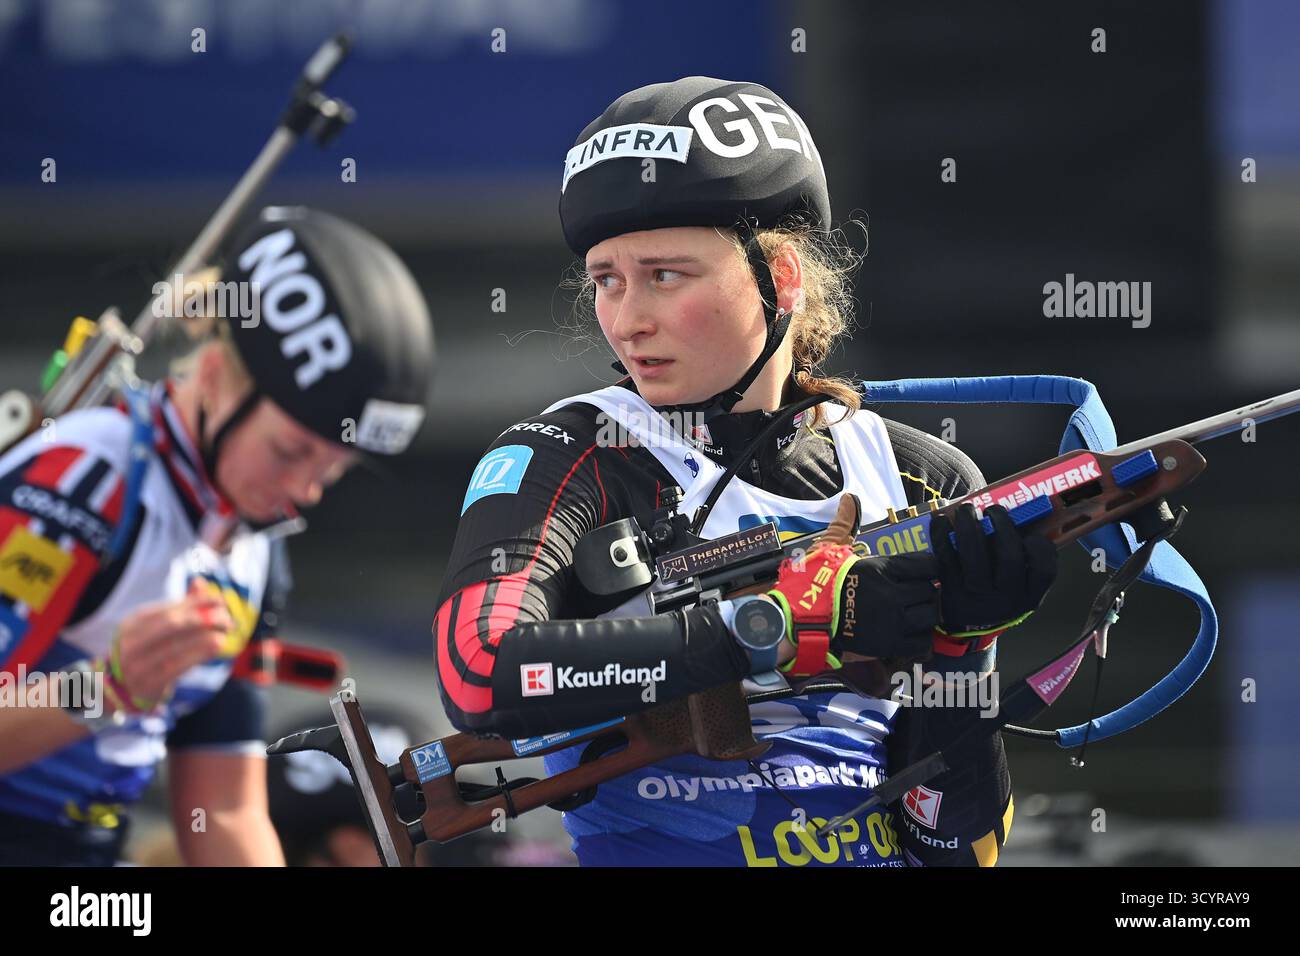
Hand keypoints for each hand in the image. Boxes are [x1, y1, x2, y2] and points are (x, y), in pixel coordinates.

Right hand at [103, 579, 234, 712]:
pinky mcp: (148, 682)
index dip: (197, 602)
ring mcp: (137, 663)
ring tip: (225, 633)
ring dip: (205, 637)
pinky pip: (177, 666)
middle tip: (226, 619)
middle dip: (202, 618)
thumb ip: (179, 607)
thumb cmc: (147, 651)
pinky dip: (199, 655)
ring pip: (176, 646)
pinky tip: (216, 647)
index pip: (169, 608)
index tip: (221, 600)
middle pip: (172, 624)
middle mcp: (131, 641)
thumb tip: (201, 582)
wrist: (122, 688)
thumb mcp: (156, 628)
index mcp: (133, 623)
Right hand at [765, 495, 939, 674]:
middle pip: (931, 592)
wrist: (796, 620)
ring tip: (911, 615)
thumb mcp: (828, 548)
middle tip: (912, 596)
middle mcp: (892, 594)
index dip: (928, 568)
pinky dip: (918, 641)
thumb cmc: (812, 582)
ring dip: (923, 616)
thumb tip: (849, 498)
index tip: (921, 573)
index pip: (927, 565)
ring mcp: (892, 622)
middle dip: (924, 593)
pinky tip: (908, 635)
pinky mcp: (888, 646)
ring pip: (929, 617)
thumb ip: (845, 524)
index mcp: (881, 568)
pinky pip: (920, 644)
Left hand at [928, 503, 1057, 636]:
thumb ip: (1025, 562)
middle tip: (993, 509)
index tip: (1029, 534)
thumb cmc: (997, 595)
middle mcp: (1006, 599)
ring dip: (969, 524)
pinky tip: (941, 521)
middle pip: (1009, 556)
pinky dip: (941, 535)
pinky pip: (946, 557)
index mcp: (1030, 596)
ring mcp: (977, 596)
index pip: (1045, 570)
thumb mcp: (1019, 589)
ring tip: (967, 509)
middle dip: (1002, 523)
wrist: (965, 630)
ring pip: (975, 554)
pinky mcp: (950, 591)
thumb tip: (1021, 515)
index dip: (1040, 547)